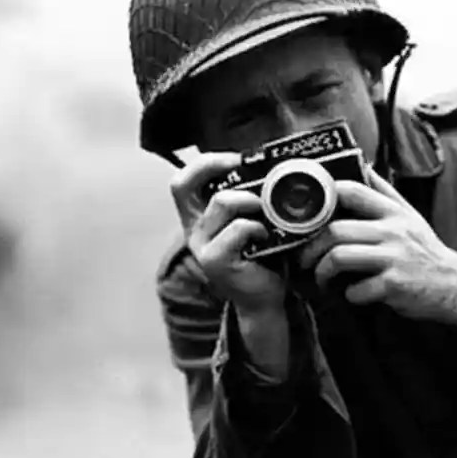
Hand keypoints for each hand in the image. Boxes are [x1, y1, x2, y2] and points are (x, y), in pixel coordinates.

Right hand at [170, 153, 285, 314]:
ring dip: (250, 200)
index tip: (236, 159)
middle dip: (215, 165)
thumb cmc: (262, 257)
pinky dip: (258, 227)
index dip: (205, 162)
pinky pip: (239, 227)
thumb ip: (249, 198)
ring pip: (221, 202)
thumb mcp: (251, 221)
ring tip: (267, 214)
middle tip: (243, 167)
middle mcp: (193, 230)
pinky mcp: (215, 260)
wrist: (264, 298)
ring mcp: (201, 246)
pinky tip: (266, 237)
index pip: (183, 181)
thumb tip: (273, 167)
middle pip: (183, 183)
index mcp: (199, 217)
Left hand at [297, 165, 456, 322]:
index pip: (352, 191)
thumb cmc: (424, 250)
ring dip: (322, 272)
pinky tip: (353, 294)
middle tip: (305, 259)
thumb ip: (384, 191)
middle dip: (311, 248)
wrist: (454, 284)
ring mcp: (394, 258)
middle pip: (335, 230)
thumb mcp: (409, 215)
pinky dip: (349, 295)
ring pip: (340, 257)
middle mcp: (393, 231)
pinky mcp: (395, 285)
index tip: (307, 216)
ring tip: (322, 278)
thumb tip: (361, 165)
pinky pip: (356, 289)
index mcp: (392, 212)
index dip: (323, 198)